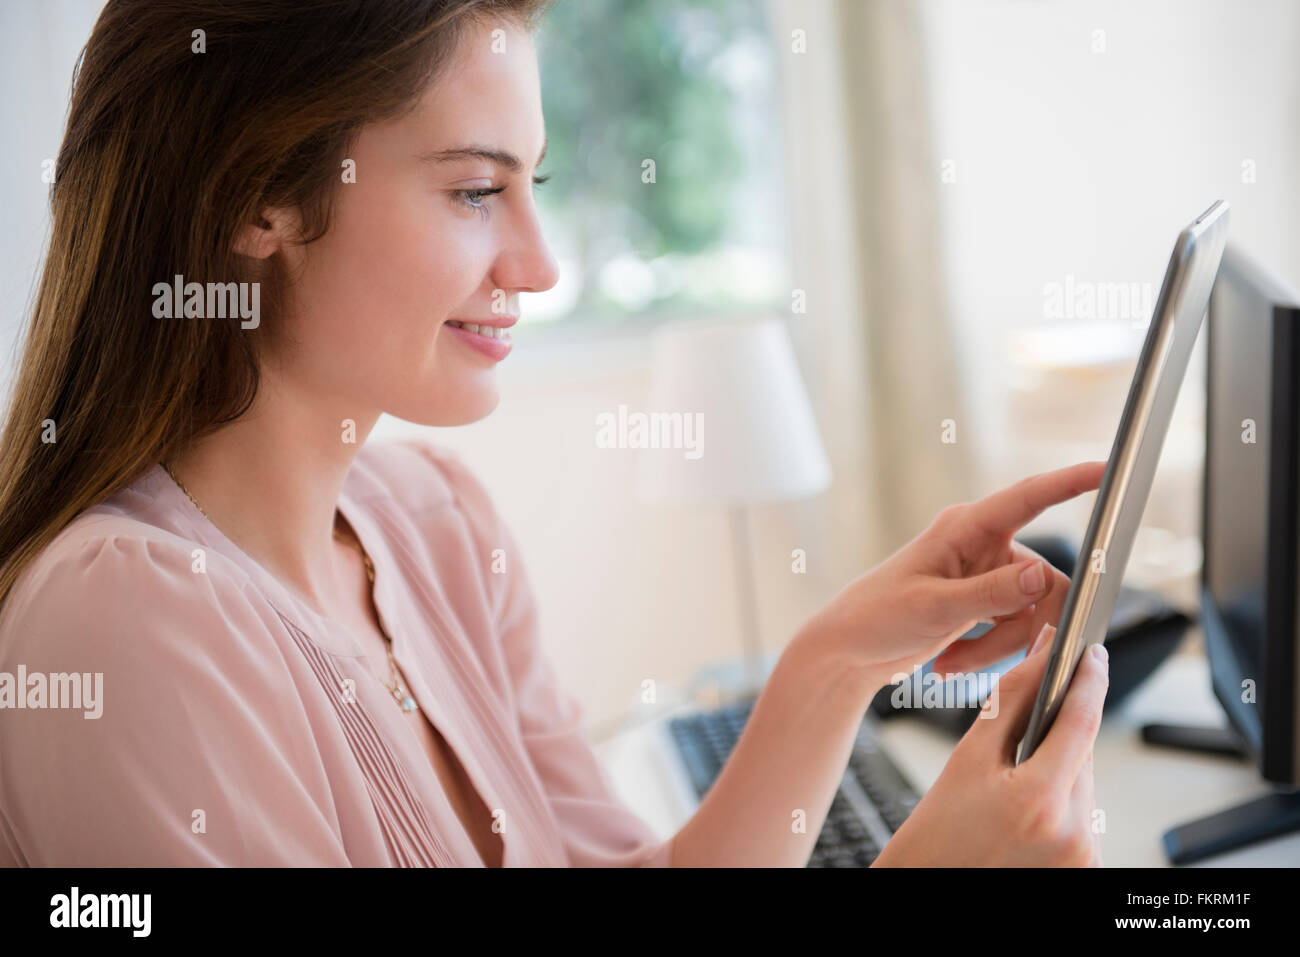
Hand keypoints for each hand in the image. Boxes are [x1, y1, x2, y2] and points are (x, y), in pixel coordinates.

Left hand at [800, 460, 1105, 684]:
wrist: (847, 650)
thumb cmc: (875, 616)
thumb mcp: (933, 608)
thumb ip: (991, 594)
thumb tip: (1045, 576)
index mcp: (966, 527)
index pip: (1029, 497)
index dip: (1071, 482)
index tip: (1108, 470)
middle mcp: (981, 544)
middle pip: (1044, 582)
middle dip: (1021, 626)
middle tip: (983, 658)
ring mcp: (984, 574)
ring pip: (1032, 612)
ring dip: (1000, 646)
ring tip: (952, 665)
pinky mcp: (982, 602)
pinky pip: (1014, 627)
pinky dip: (990, 651)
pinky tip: (951, 664)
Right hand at [872, 622, 1108, 865]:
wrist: (931, 888)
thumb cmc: (937, 833)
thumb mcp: (968, 758)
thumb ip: (1011, 701)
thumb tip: (1042, 655)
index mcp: (1038, 799)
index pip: (1080, 721)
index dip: (1089, 679)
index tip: (1093, 653)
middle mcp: (1072, 833)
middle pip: (1082, 755)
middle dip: (1057, 738)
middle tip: (1016, 748)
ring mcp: (1084, 857)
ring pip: (1083, 787)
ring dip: (1059, 775)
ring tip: (1011, 794)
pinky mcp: (1088, 871)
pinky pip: (1083, 819)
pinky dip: (1060, 807)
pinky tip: (1024, 817)